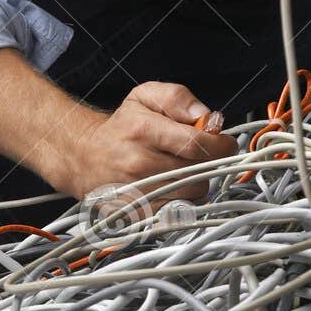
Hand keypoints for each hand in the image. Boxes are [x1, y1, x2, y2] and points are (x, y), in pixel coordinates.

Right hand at [52, 81, 237, 200]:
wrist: (85, 157)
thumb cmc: (121, 128)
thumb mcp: (144, 96)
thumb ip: (177, 98)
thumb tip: (207, 116)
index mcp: (143, 131)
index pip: (196, 144)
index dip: (220, 145)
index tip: (225, 143)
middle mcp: (138, 164)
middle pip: (198, 172)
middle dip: (208, 163)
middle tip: (199, 156)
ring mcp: (137, 192)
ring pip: (192, 194)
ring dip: (197, 183)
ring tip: (183, 171)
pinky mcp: (137, 213)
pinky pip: (178, 210)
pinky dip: (182, 199)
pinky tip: (172, 187)